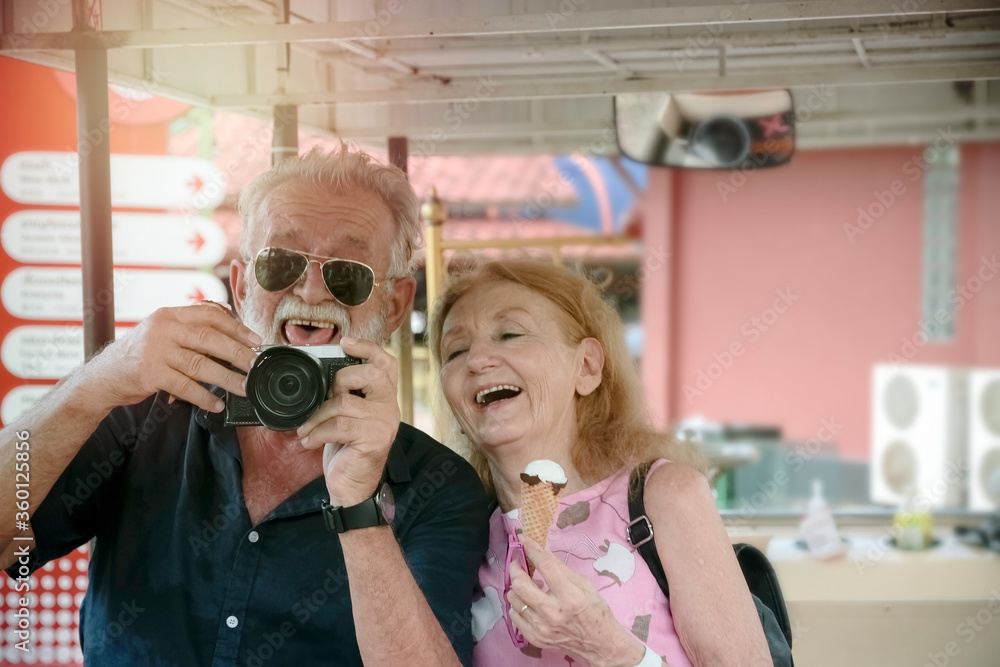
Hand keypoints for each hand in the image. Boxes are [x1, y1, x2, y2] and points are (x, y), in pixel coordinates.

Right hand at [89, 302, 260, 412]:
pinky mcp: (150, 374)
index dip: (236, 327)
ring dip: (226, 378)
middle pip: (209, 339)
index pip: (209, 315)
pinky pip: (185, 387)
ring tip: (243, 387)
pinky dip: (204, 397)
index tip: (255, 340)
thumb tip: (231, 332)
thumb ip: (190, 330)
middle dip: (237, 353)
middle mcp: (163, 329)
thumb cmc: (140, 355)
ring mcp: (155, 351)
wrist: (103, 376)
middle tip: (255, 365)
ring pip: (200, 364)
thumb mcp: (162, 332)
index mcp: (169, 315)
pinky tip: (216, 404)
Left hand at [297, 337, 399, 507]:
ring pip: (346, 402)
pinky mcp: (373, 440)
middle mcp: (390, 408)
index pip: (386, 363)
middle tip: (322, 400)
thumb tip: (318, 376)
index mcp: (384, 398)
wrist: (352, 488)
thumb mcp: (346, 418)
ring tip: (306, 428)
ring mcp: (384, 423)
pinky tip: (310, 440)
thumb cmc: (347, 451)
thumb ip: (343, 395)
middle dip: (339, 380)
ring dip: (317, 416)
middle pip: (370, 374)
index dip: (368, 348)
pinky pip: (339, 425)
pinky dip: (318, 432)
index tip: (345, 342)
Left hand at [506, 537, 648, 666]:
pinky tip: (529, 602)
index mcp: (569, 596)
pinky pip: (514, 615)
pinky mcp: (535, 638)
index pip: (544, 565)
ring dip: (517, 587)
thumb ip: (561, 568)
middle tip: (520, 563)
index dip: (531, 548)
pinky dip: (518, 604)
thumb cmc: (595, 612)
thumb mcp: (584, 584)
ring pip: (514, 599)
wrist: (600, 644)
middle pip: (520, 584)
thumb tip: (542, 550)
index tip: (523, 539)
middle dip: (516, 568)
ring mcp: (542, 628)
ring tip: (529, 585)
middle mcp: (553, 613)